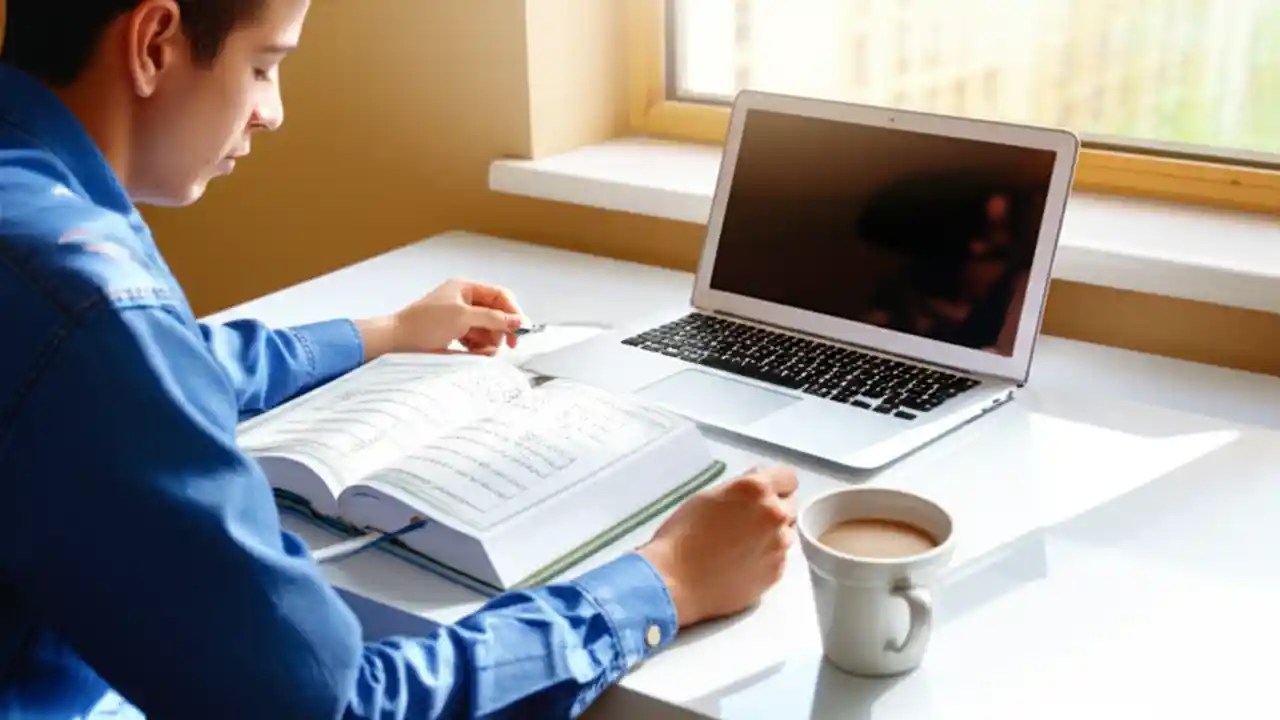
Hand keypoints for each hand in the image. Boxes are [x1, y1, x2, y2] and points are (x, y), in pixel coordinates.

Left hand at [355, 279, 523, 360]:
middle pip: (497, 315)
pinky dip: (478, 349)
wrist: (397, 342)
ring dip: (489, 342)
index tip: (520, 328)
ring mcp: (461, 319)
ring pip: (489, 331)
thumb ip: (493, 318)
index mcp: (466, 289)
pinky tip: (470, 353)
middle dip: (500, 330)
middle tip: (507, 345)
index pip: (500, 296)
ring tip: (479, 350)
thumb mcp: (462, 317)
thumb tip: (517, 321)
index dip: (513, 311)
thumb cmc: (423, 324)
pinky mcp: (456, 336)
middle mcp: (465, 302)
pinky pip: (477, 342)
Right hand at [639, 466, 797, 626]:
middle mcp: (774, 515)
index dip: (774, 483)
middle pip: (789, 504)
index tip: (760, 492)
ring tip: (742, 544)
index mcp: (756, 490)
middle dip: (773, 508)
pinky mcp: (776, 573)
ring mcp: (779, 547)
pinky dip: (766, 557)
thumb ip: (740, 488)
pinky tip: (741, 563)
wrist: (674, 582)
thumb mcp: (707, 496)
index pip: (788, 478)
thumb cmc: (682, 535)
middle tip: (746, 519)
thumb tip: (757, 484)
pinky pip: (779, 557)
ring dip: (772, 534)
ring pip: (786, 532)